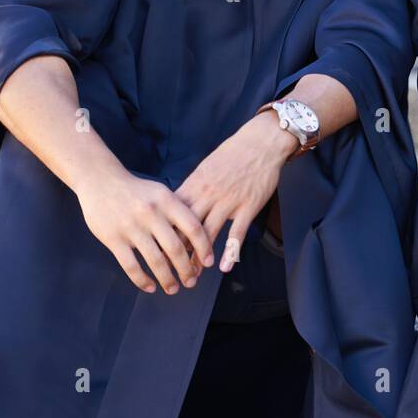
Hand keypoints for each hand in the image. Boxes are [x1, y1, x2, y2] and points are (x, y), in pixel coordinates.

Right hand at [75, 169, 213, 294]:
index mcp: (167, 201)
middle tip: (192, 281)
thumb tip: (197, 240)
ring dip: (167, 279)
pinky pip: (131, 265)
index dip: (204, 248)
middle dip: (186, 270)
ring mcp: (131, 227)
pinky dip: (142, 280)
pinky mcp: (113, 238)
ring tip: (173, 289)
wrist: (101, 180)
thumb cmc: (137, 190)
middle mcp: (151, 214)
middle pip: (175, 249)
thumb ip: (177, 212)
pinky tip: (150, 287)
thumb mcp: (161, 193)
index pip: (193, 228)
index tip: (208, 262)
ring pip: (155, 260)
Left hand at [175, 113, 296, 272]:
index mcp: (194, 185)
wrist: (261, 143)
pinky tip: (225, 267)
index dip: (163, 235)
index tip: (156, 251)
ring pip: (208, 234)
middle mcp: (207, 195)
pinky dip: (230, 252)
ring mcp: (228, 201)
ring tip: (194, 274)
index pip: (172, 215)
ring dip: (200, 257)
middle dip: (176, 252)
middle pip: (186, 228)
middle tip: (171, 270)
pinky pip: (236, 233)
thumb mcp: (206, 167)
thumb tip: (177, 204)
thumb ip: (192, 188)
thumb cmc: (233, 154)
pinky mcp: (248, 206)